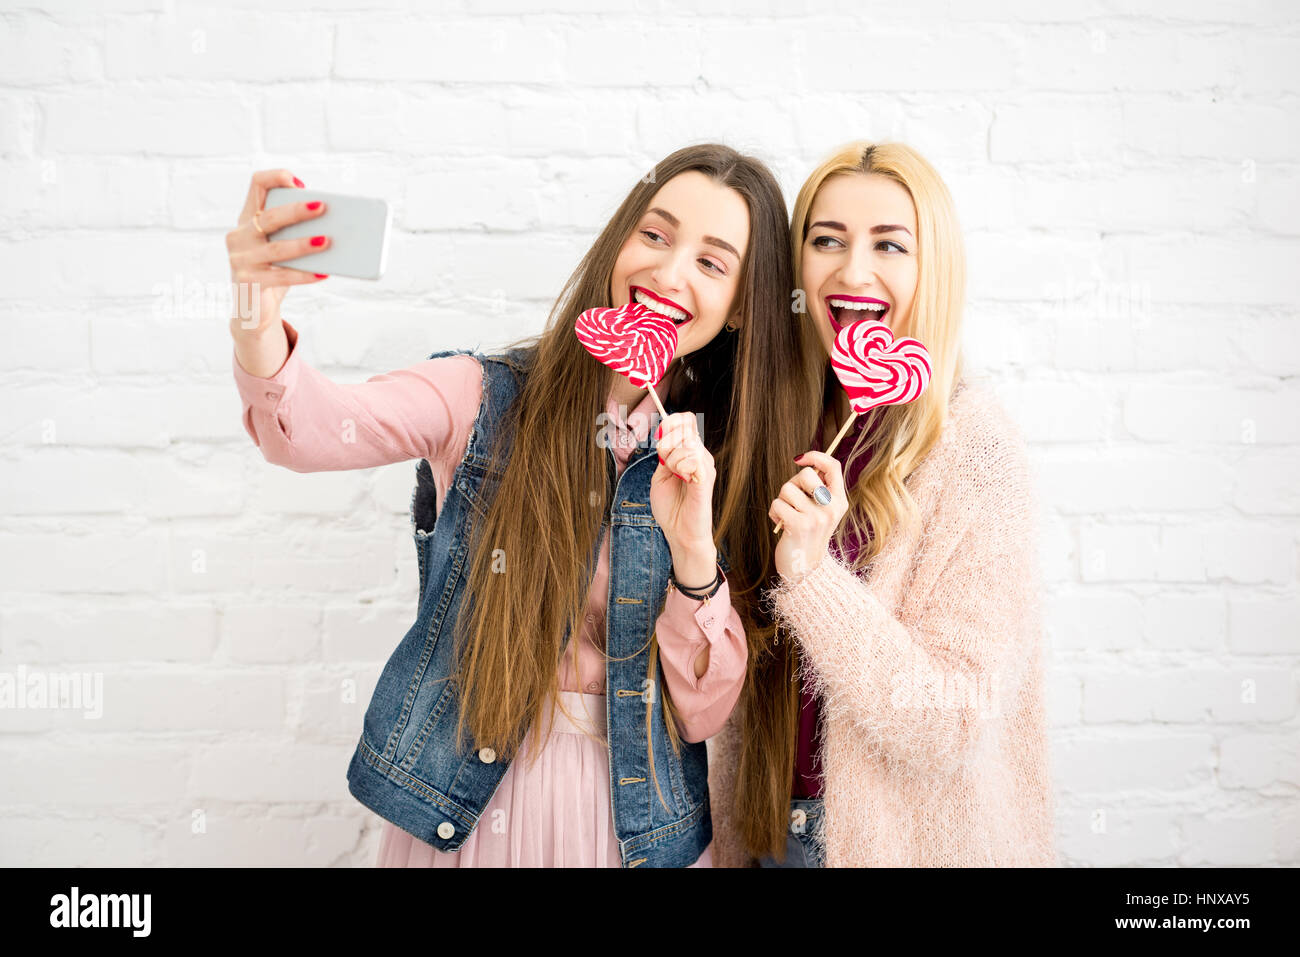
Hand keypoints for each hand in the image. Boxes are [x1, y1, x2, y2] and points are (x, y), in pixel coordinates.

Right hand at [226, 169, 328, 336]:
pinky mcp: (248, 281)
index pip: (257, 184)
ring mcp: (240, 259)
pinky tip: (324, 273)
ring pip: (277, 248)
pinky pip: (281, 276)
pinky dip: (304, 274)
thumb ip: (294, 232)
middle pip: (269, 217)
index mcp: (247, 218)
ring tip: (327, 241)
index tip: (299, 183)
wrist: (252, 309)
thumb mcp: (279, 245)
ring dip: (304, 244)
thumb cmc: (273, 271)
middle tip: (322, 207)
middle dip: (297, 211)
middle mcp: (239, 235)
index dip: (276, 178)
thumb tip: (334, 225)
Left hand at [650, 411, 716, 561]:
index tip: (659, 438)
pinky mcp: (706, 477)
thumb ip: (664, 456)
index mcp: (689, 453)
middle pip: (684, 427)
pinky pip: (692, 457)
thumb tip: (664, 436)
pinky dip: (680, 467)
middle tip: (666, 465)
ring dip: (672, 459)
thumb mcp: (660, 476)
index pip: (686, 421)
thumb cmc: (671, 507)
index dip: (671, 422)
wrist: (680, 533)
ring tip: (675, 476)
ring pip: (686, 443)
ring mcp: (705, 465)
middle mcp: (701, 455)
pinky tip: (683, 479)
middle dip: (666, 443)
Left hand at [768, 451, 848, 583]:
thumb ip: (818, 489)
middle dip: (792, 484)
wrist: (805, 569)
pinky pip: (777, 503)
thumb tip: (805, 462)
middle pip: (805, 474)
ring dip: (781, 500)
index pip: (833, 466)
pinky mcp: (799, 526)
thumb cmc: (808, 534)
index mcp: (840, 502)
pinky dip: (774, 512)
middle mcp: (831, 508)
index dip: (815, 456)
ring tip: (787, 515)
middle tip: (793, 502)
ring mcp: (817, 517)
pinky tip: (781, 524)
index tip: (799, 459)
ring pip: (787, 489)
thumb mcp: (822, 511)